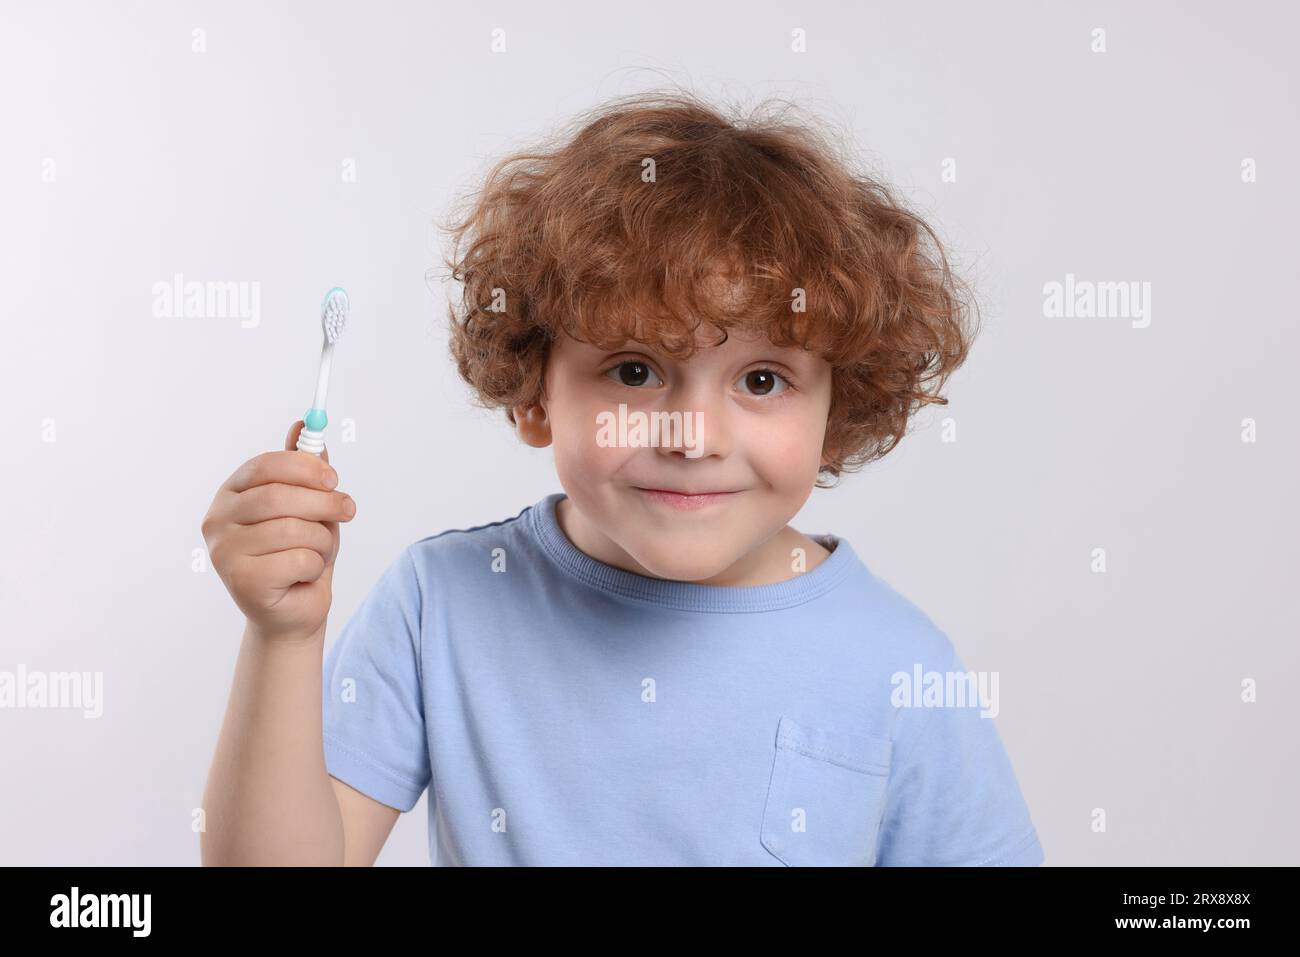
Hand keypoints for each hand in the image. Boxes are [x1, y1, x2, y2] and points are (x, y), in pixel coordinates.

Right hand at [201, 421, 356, 641]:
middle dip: (324, 502)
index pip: (265, 466)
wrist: (294, 610)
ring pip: (293, 529)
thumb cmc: (299, 553)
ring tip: (319, 552)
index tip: (334, 478)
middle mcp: (218, 520)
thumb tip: (302, 425)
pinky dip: (315, 566)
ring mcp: (224, 552)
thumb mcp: (308, 506)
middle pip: (279, 496)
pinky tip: (304, 575)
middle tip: (348, 509)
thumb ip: (304, 469)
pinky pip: (298, 559)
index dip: (305, 467)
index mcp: (231, 493)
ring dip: (322, 540)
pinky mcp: (242, 581)